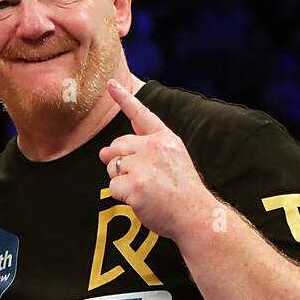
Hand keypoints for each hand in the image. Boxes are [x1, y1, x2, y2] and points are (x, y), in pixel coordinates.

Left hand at [97, 80, 214, 241]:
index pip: (142, 115)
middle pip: (117, 146)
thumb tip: (104, 153)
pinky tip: (139, 200)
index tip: (110, 83)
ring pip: (112, 166)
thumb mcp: (172, 160)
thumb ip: (142, 151)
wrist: (195, 215)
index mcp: (165, 139)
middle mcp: (154, 147)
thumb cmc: (181, 191)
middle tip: (139, 179)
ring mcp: (144, 166)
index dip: (124, 98)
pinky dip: (120, 196)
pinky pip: (112, 187)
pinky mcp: (136, 185)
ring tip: (143, 189)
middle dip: (118, 162)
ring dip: (119, 180)